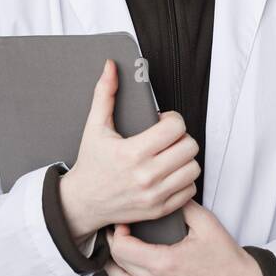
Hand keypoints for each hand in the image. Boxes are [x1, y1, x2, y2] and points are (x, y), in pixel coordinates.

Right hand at [58, 59, 200, 239]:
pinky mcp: (159, 210)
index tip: (162, 122)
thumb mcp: (94, 126)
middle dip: (180, 137)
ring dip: (184, 159)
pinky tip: (169, 173)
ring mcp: (154, 195)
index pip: (175, 128)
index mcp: (132, 152)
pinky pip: (189, 190)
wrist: (82, 202)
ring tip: (169, 155)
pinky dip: (184, 180)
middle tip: (167, 138)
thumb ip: (105, 93)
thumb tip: (111, 66)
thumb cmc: (91, 163)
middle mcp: (146, 176)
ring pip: (193, 169)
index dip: (172, 119)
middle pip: (189, 147)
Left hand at [103, 199, 273, 275]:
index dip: (117, 233)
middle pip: (117, 266)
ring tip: (122, 252)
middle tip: (120, 234)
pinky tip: (130, 274)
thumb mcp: (205, 222)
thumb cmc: (226, 257)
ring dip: (116, 267)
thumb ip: (179, 204)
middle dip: (114, 247)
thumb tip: (162, 193)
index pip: (122, 249)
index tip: (124, 225)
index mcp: (165, 265)